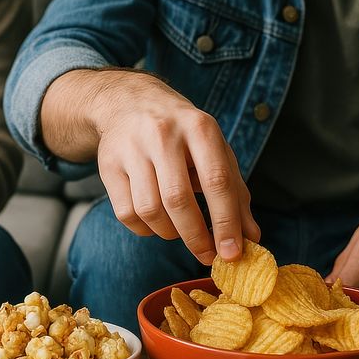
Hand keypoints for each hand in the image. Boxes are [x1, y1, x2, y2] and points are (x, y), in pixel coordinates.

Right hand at [84, 71, 259, 263]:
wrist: (129, 103)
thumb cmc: (182, 134)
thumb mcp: (215, 151)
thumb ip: (235, 193)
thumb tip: (251, 238)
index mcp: (199, 127)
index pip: (216, 181)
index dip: (225, 222)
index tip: (232, 253)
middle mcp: (163, 134)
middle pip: (178, 199)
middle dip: (196, 236)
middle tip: (207, 256)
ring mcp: (131, 148)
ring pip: (150, 210)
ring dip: (170, 233)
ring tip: (179, 230)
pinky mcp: (108, 164)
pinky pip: (127, 214)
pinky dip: (145, 230)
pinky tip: (156, 222)